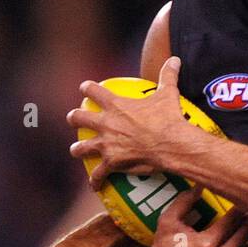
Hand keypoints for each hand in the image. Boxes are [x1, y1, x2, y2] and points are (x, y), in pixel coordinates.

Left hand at [67, 57, 186, 189]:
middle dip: (74, 118)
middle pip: (80, 119)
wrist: (171, 144)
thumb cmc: (169, 118)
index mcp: (116, 106)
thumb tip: (174, 60)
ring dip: (78, 149)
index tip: (83, 88)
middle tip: (73, 118)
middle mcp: (106, 124)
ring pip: (82, 147)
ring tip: (76, 150)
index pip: (95, 92)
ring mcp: (106, 144)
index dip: (87, 89)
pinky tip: (93, 186)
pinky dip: (95, 180)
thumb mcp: (168, 94)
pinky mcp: (111, 163)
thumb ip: (168, 76)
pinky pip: (98, 174)